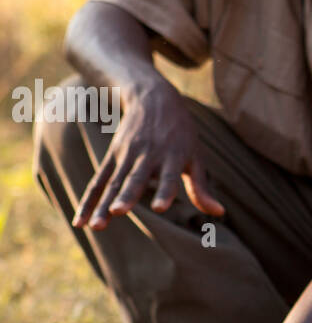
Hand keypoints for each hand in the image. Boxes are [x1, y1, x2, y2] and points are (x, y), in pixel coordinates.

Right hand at [73, 79, 224, 229]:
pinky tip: (81, 223)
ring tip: (95, 226)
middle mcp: (147, 155)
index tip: (160, 207)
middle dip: (127, 196)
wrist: (152, 96)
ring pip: (112, 183)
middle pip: (134, 178)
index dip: (165, 191)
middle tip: (118, 212)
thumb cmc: (180, 133)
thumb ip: (202, 187)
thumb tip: (219, 212)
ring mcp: (126, 155)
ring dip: (102, 205)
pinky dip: (88, 201)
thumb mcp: (195, 155)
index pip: (169, 176)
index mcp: (172, 155)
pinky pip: (98, 182)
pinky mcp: (111, 157)